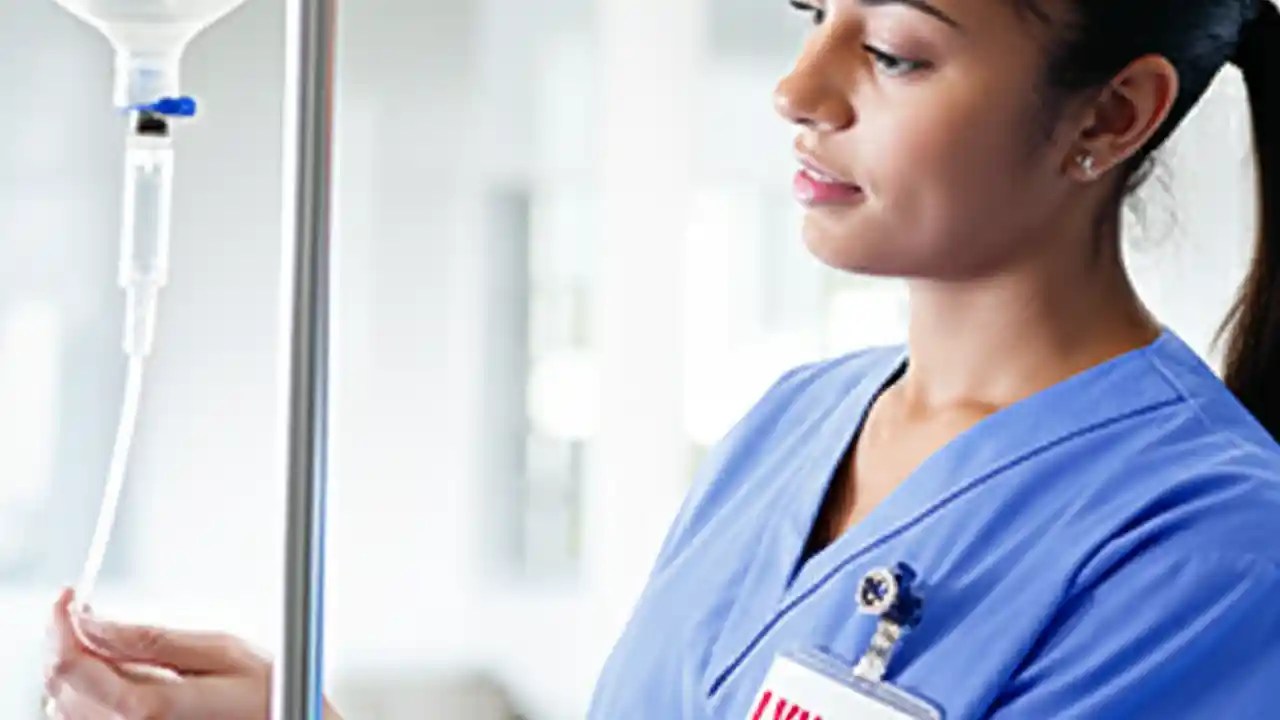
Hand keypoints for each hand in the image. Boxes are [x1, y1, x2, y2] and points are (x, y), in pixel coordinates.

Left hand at [45, 588, 270, 718]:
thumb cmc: (268, 699)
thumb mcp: (224, 652)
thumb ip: (153, 640)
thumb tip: (93, 623)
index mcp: (155, 709)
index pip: (75, 668)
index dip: (60, 626)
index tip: (68, 598)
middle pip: (61, 690)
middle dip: (64, 643)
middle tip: (83, 611)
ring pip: (65, 710)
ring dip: (73, 670)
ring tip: (100, 640)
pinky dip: (86, 695)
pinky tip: (113, 674)